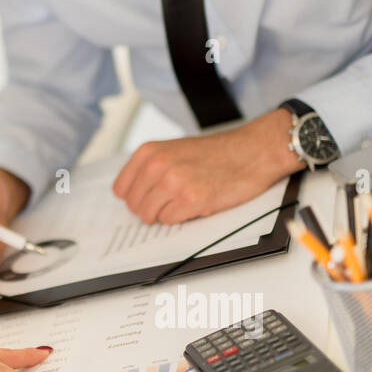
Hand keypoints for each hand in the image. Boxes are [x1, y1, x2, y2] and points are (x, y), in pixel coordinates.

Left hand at [112, 108, 301, 223]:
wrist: (250, 152)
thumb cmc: (214, 154)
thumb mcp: (172, 150)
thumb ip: (148, 168)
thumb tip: (130, 194)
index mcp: (148, 152)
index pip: (121, 189)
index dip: (136, 197)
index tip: (147, 198)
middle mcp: (157, 165)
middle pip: (134, 205)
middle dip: (150, 208)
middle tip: (171, 200)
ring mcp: (173, 182)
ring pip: (149, 215)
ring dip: (166, 213)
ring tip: (184, 199)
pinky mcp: (191, 199)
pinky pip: (170, 220)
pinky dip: (182, 217)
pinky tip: (196, 202)